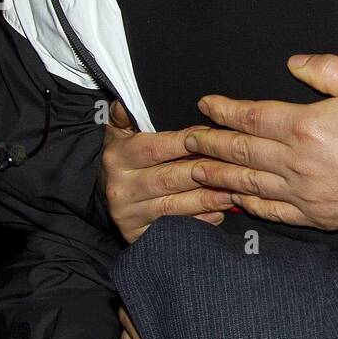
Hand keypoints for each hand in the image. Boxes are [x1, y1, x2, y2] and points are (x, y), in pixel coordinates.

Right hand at [101, 100, 233, 242]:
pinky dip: (200, 221)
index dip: (187, 142)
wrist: (102, 196)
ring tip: (234, 191)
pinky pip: (175, 228)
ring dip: (209, 199)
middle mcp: (122, 188)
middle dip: (206, 172)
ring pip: (176, 206)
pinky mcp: (138, 236)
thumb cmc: (122, 158)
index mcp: (118, 157)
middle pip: (170, 178)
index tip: (214, 137)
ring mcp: (129, 215)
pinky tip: (220, 212)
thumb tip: (124, 102)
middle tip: (236, 166)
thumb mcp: (118, 133)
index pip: (157, 148)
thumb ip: (125, 116)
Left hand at [186, 54, 337, 246]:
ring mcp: (304, 194)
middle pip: (241, 152)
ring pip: (249, 183)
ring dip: (218, 175)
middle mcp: (297, 163)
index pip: (251, 118)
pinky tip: (236, 199)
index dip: (224, 110)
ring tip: (196, 168)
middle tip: (185, 138)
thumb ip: (328, 70)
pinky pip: (272, 211)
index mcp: (307, 127)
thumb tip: (292, 63)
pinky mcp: (316, 216)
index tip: (205, 104)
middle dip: (209, 143)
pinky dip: (249, 204)